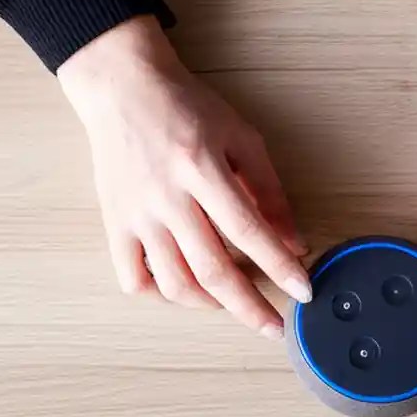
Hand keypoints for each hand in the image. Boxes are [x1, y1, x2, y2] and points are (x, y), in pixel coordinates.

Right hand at [58, 17, 310, 338]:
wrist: (122, 88)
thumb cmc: (186, 108)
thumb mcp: (239, 136)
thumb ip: (268, 190)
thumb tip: (293, 242)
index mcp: (201, 168)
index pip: (247, 230)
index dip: (279, 266)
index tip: (302, 291)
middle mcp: (166, 196)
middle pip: (212, 268)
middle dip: (249, 306)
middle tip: (272, 327)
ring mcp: (136, 214)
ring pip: (173, 281)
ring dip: (208, 303)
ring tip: (229, 301)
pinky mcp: (113, 223)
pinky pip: (133, 278)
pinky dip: (160, 293)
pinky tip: (182, 286)